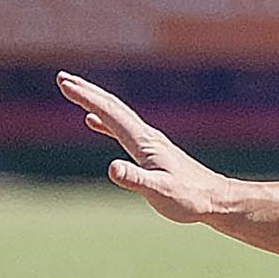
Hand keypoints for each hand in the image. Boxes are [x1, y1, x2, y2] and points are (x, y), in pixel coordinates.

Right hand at [59, 71, 236, 224]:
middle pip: (112, 107)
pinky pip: (122, 129)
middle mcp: (146, 136)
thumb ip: (135, 179)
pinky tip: (94, 122)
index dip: (86, 98)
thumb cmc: (189, 198)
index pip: (110, 113)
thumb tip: (112, 168)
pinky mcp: (152, 152)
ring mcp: (149, 143)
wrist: (215, 199)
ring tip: (75, 91)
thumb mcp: (159, 192)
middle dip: (87, 91)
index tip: (65, 83)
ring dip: (94, 101)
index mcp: (143, 142)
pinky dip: (105, 121)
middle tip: (63, 78)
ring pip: (117, 115)